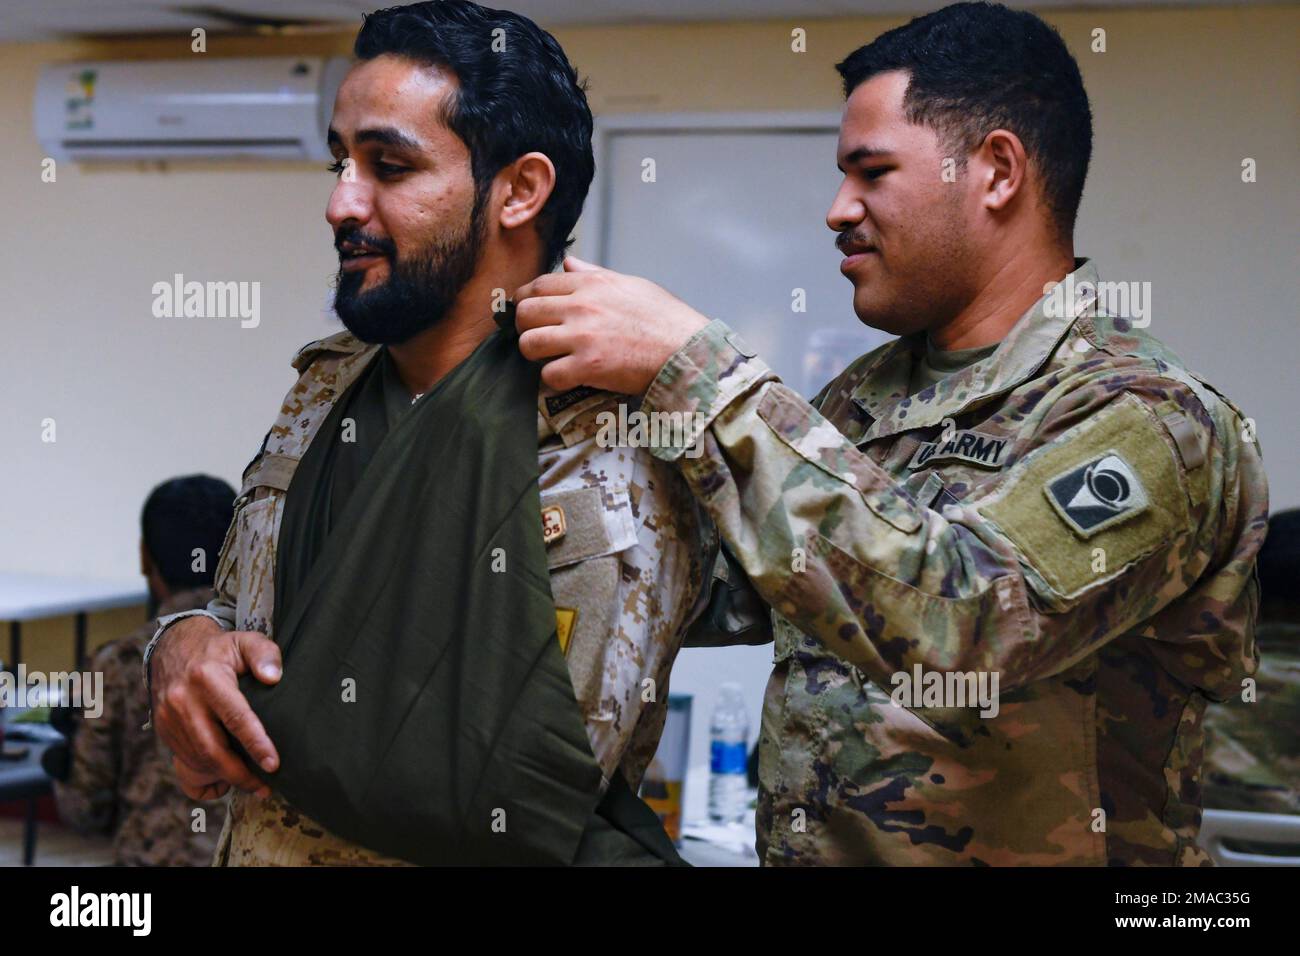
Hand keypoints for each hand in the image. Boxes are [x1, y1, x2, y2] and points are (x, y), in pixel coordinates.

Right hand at [150, 615, 281, 798]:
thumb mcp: (245, 641)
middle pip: (211, 749)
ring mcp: (168, 718)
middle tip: (264, 788)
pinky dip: (205, 773)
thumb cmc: (219, 649)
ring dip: (223, 777)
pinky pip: (183, 760)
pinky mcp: (163, 729)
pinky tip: (224, 778)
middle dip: (239, 774)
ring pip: (196, 759)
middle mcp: (183, 701)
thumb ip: (264, 654)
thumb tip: (273, 677)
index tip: (273, 764)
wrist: (174, 649)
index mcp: (207, 678)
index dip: (256, 743)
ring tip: (251, 784)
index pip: (235, 717)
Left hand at [514, 256, 709, 394]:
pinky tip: (569, 377)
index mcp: (592, 284)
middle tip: (537, 337)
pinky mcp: (588, 367)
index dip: (525, 299)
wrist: (687, 351)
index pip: (538, 285)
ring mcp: (583, 337)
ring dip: (535, 354)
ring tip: (551, 358)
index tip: (526, 310)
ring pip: (529, 344)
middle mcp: (582, 307)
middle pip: (525, 313)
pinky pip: (549, 374)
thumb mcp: (632, 284)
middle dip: (525, 327)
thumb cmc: (665, 319)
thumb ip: (595, 274)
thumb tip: (570, 263)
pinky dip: (554, 380)